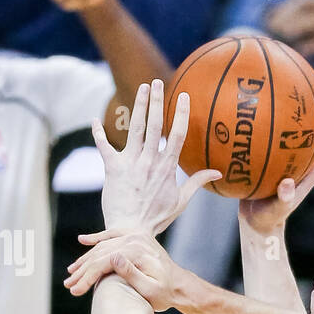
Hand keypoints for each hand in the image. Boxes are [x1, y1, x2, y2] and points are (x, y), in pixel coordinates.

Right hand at [65, 231, 179, 308]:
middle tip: (68, 284)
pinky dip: (96, 238)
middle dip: (82, 270)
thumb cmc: (165, 293)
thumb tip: (111, 258)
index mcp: (137, 251)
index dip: (87, 277)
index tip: (75, 290)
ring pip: (103, 246)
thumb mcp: (150, 289)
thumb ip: (132, 274)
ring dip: (85, 259)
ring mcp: (135, 236)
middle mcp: (135, 239)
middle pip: (100, 253)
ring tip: (71, 272)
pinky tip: (82, 240)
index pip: (103, 262)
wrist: (179, 286)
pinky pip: (111, 235)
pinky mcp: (135, 238)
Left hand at [84, 79, 219, 239]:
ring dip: (137, 106)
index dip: (181, 114)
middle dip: (156, 101)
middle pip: (154, 124)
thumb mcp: (181, 201)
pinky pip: (104, 146)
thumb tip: (218, 173)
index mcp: (166, 167)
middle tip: (157, 82)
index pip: (177, 135)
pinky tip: (96, 119)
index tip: (184, 96)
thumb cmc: (156, 218)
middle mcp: (149, 161)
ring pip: (134, 128)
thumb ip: (197, 183)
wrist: (130, 231)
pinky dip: (98, 132)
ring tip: (141, 88)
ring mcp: (130, 163)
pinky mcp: (112, 168)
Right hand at [238, 101, 313, 234]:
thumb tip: (288, 183)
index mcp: (311, 172)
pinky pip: (272, 141)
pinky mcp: (274, 164)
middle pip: (313, 134)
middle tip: (310, 89)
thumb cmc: (270, 217)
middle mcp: (302, 164)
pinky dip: (266, 128)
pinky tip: (253, 114)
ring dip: (291, 117)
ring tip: (283, 94)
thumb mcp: (277, 209)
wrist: (257, 224)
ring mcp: (289, 164)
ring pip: (293, 136)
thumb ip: (285, 197)